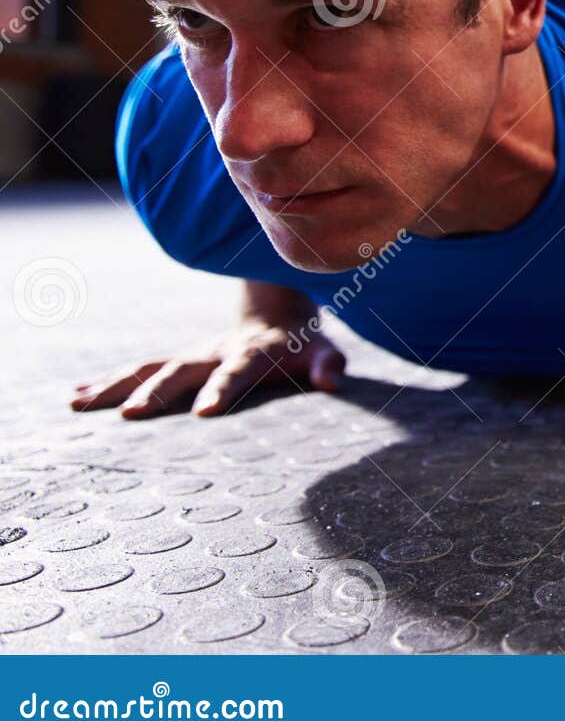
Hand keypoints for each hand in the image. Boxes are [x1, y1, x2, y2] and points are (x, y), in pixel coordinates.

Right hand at [69, 317, 344, 419]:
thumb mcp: (323, 349)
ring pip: (152, 366)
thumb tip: (331, 382)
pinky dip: (109, 380)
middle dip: (158, 391)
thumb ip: (328, 364)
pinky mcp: (180, 360)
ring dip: (117, 384)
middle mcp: (217, 350)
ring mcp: (194, 354)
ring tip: (80, 402)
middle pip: (184, 369)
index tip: (204, 413)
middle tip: (131, 414)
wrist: (278, 306)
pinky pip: (141, 368)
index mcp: (254, 351)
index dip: (224, 388)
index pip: (239, 370)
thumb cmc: (303, 340)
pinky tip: (77, 394)